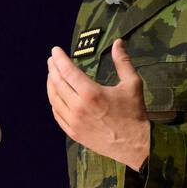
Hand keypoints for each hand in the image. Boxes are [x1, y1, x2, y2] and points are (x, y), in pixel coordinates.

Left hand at [46, 38, 150, 170]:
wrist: (136, 145)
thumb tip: (118, 42)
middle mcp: (78, 107)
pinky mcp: (73, 133)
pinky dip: (54, 102)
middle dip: (53, 69)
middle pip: (58, 83)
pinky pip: (57, 115)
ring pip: (54, 99)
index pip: (68, 71)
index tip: (55, 50)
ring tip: (52, 75)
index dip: (59, 58)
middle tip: (52, 60)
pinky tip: (56, 96)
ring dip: (51, 85)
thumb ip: (123, 62)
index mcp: (91, 93)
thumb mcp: (132, 84)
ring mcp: (73, 122)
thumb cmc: (135, 113)